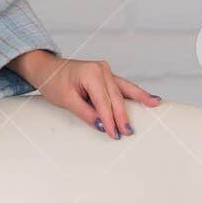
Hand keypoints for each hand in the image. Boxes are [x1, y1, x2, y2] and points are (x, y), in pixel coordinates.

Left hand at [10, 50, 159, 139]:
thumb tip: (101, 125)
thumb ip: (85, 112)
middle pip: (116, 97)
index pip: (104, 102)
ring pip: (124, 90)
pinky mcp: (106, 75)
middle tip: (128, 132)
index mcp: (91, 73)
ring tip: (155, 104)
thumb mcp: (65, 99)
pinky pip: (123, 86)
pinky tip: (149, 98)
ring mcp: (105, 71)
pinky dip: (134, 93)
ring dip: (139, 100)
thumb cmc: (53, 81)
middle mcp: (101, 69)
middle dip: (122, 116)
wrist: (46, 68)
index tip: (114, 134)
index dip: (109, 120)